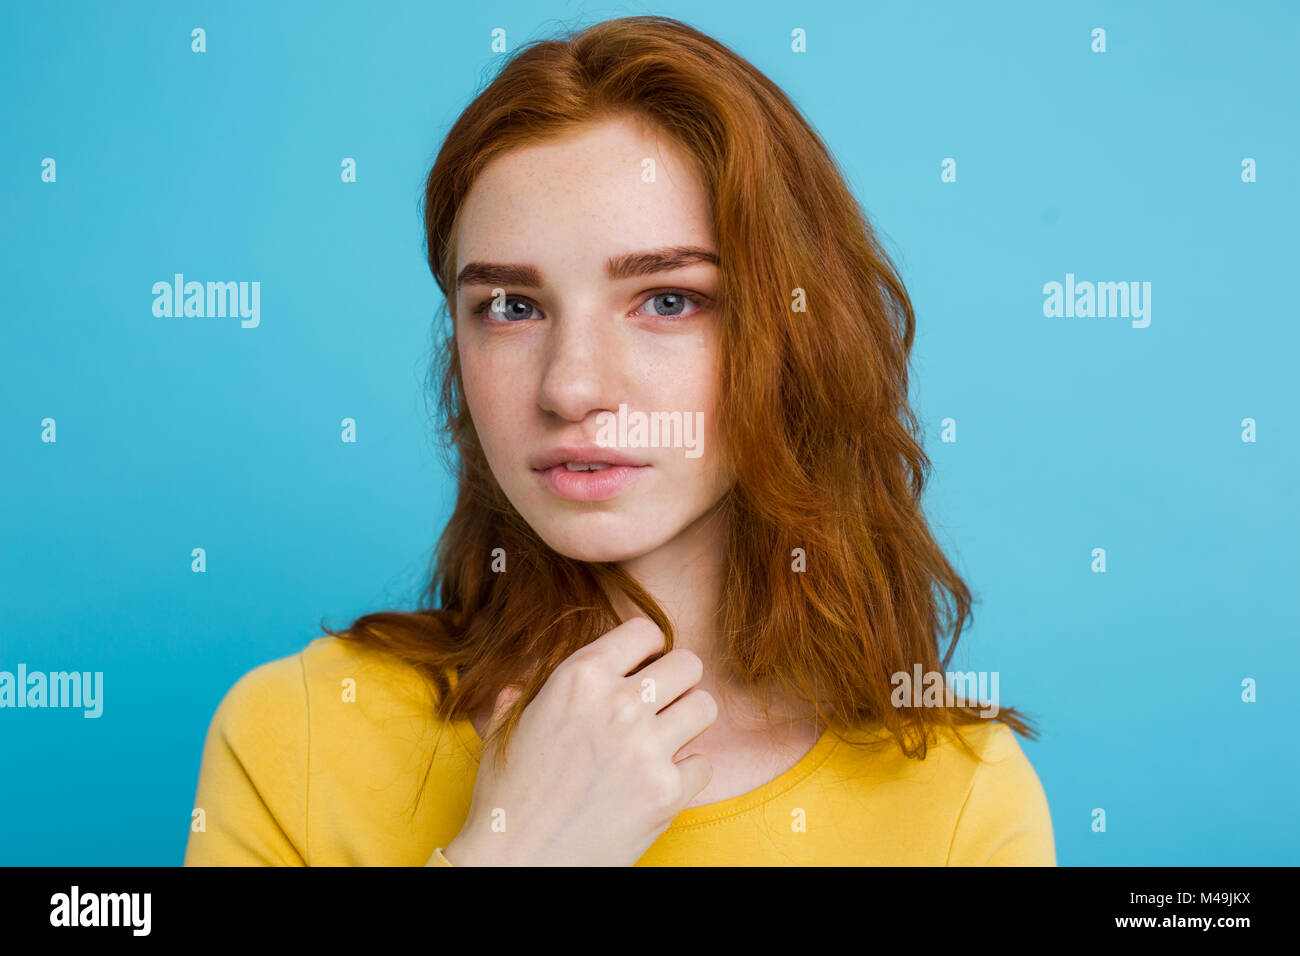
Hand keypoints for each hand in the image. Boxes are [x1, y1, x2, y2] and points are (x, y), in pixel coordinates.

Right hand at [440, 617, 715, 865]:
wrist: (516, 864)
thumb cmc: (507, 795)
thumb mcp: (508, 726)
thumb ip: (529, 690)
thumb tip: (531, 677)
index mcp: (579, 678)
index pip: (645, 630)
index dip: (649, 648)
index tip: (644, 667)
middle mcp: (618, 705)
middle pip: (689, 664)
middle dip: (678, 682)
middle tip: (661, 705)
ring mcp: (646, 748)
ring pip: (705, 707)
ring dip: (688, 723)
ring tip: (664, 740)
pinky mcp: (666, 792)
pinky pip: (704, 764)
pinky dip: (686, 775)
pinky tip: (656, 783)